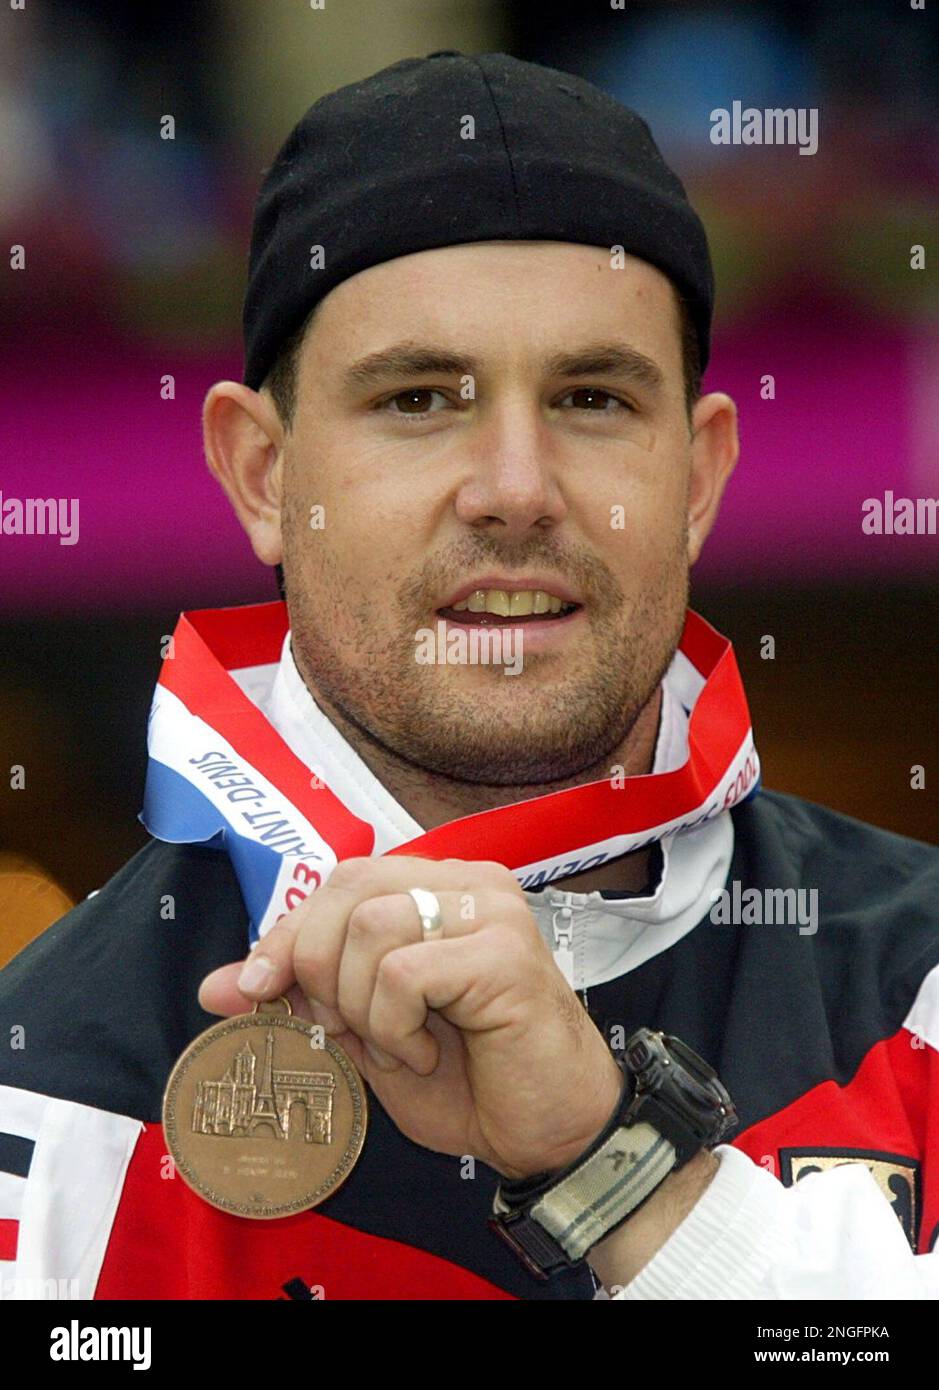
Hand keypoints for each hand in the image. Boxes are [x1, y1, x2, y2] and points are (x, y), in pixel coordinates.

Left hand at [198, 855, 623, 1179]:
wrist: (549, 1133)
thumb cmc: (469, 1079)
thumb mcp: (366, 1032)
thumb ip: (303, 998)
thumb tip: (217, 986)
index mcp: (438, 887)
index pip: (340, 882)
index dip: (285, 934)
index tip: (250, 990)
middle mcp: (470, 883)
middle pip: (348, 890)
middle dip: (318, 967)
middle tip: (345, 1029)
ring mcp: (492, 911)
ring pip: (370, 928)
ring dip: (362, 1006)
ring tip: (402, 1045)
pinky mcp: (506, 952)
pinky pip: (404, 973)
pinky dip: (395, 1025)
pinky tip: (427, 1052)